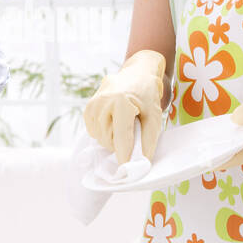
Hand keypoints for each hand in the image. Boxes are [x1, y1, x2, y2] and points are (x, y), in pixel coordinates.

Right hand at [83, 49, 166, 163]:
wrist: (137, 73)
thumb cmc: (148, 95)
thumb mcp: (154, 117)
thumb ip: (148, 140)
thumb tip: (142, 162)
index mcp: (121, 102)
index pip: (121, 138)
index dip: (125, 156)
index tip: (127, 170)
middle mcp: (103, 102)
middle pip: (108, 140)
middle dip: (120, 145)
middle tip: (132, 136)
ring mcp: (93, 104)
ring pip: (99, 137)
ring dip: (112, 139)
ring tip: (124, 126)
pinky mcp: (88, 107)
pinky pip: (93, 131)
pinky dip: (103, 133)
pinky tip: (113, 124)